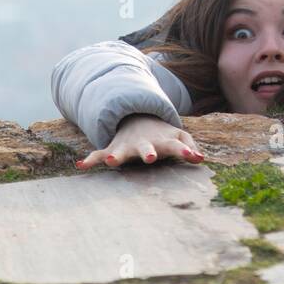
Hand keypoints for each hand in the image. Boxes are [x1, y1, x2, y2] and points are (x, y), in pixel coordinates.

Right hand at [76, 114, 205, 168]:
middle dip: (149, 153)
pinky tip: (81, 165)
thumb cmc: (162, 134)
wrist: (137, 118)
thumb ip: (190, 147)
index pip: (176, 146)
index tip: (192, 157)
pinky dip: (90, 160)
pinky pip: (99, 154)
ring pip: (122, 151)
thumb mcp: (178, 136)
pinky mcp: (113, 148)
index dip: (184, 151)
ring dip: (117, 156)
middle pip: (147, 148)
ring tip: (112, 161)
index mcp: (163, 142)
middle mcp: (145, 143)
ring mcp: (128, 145)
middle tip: (151, 158)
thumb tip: (201, 159)